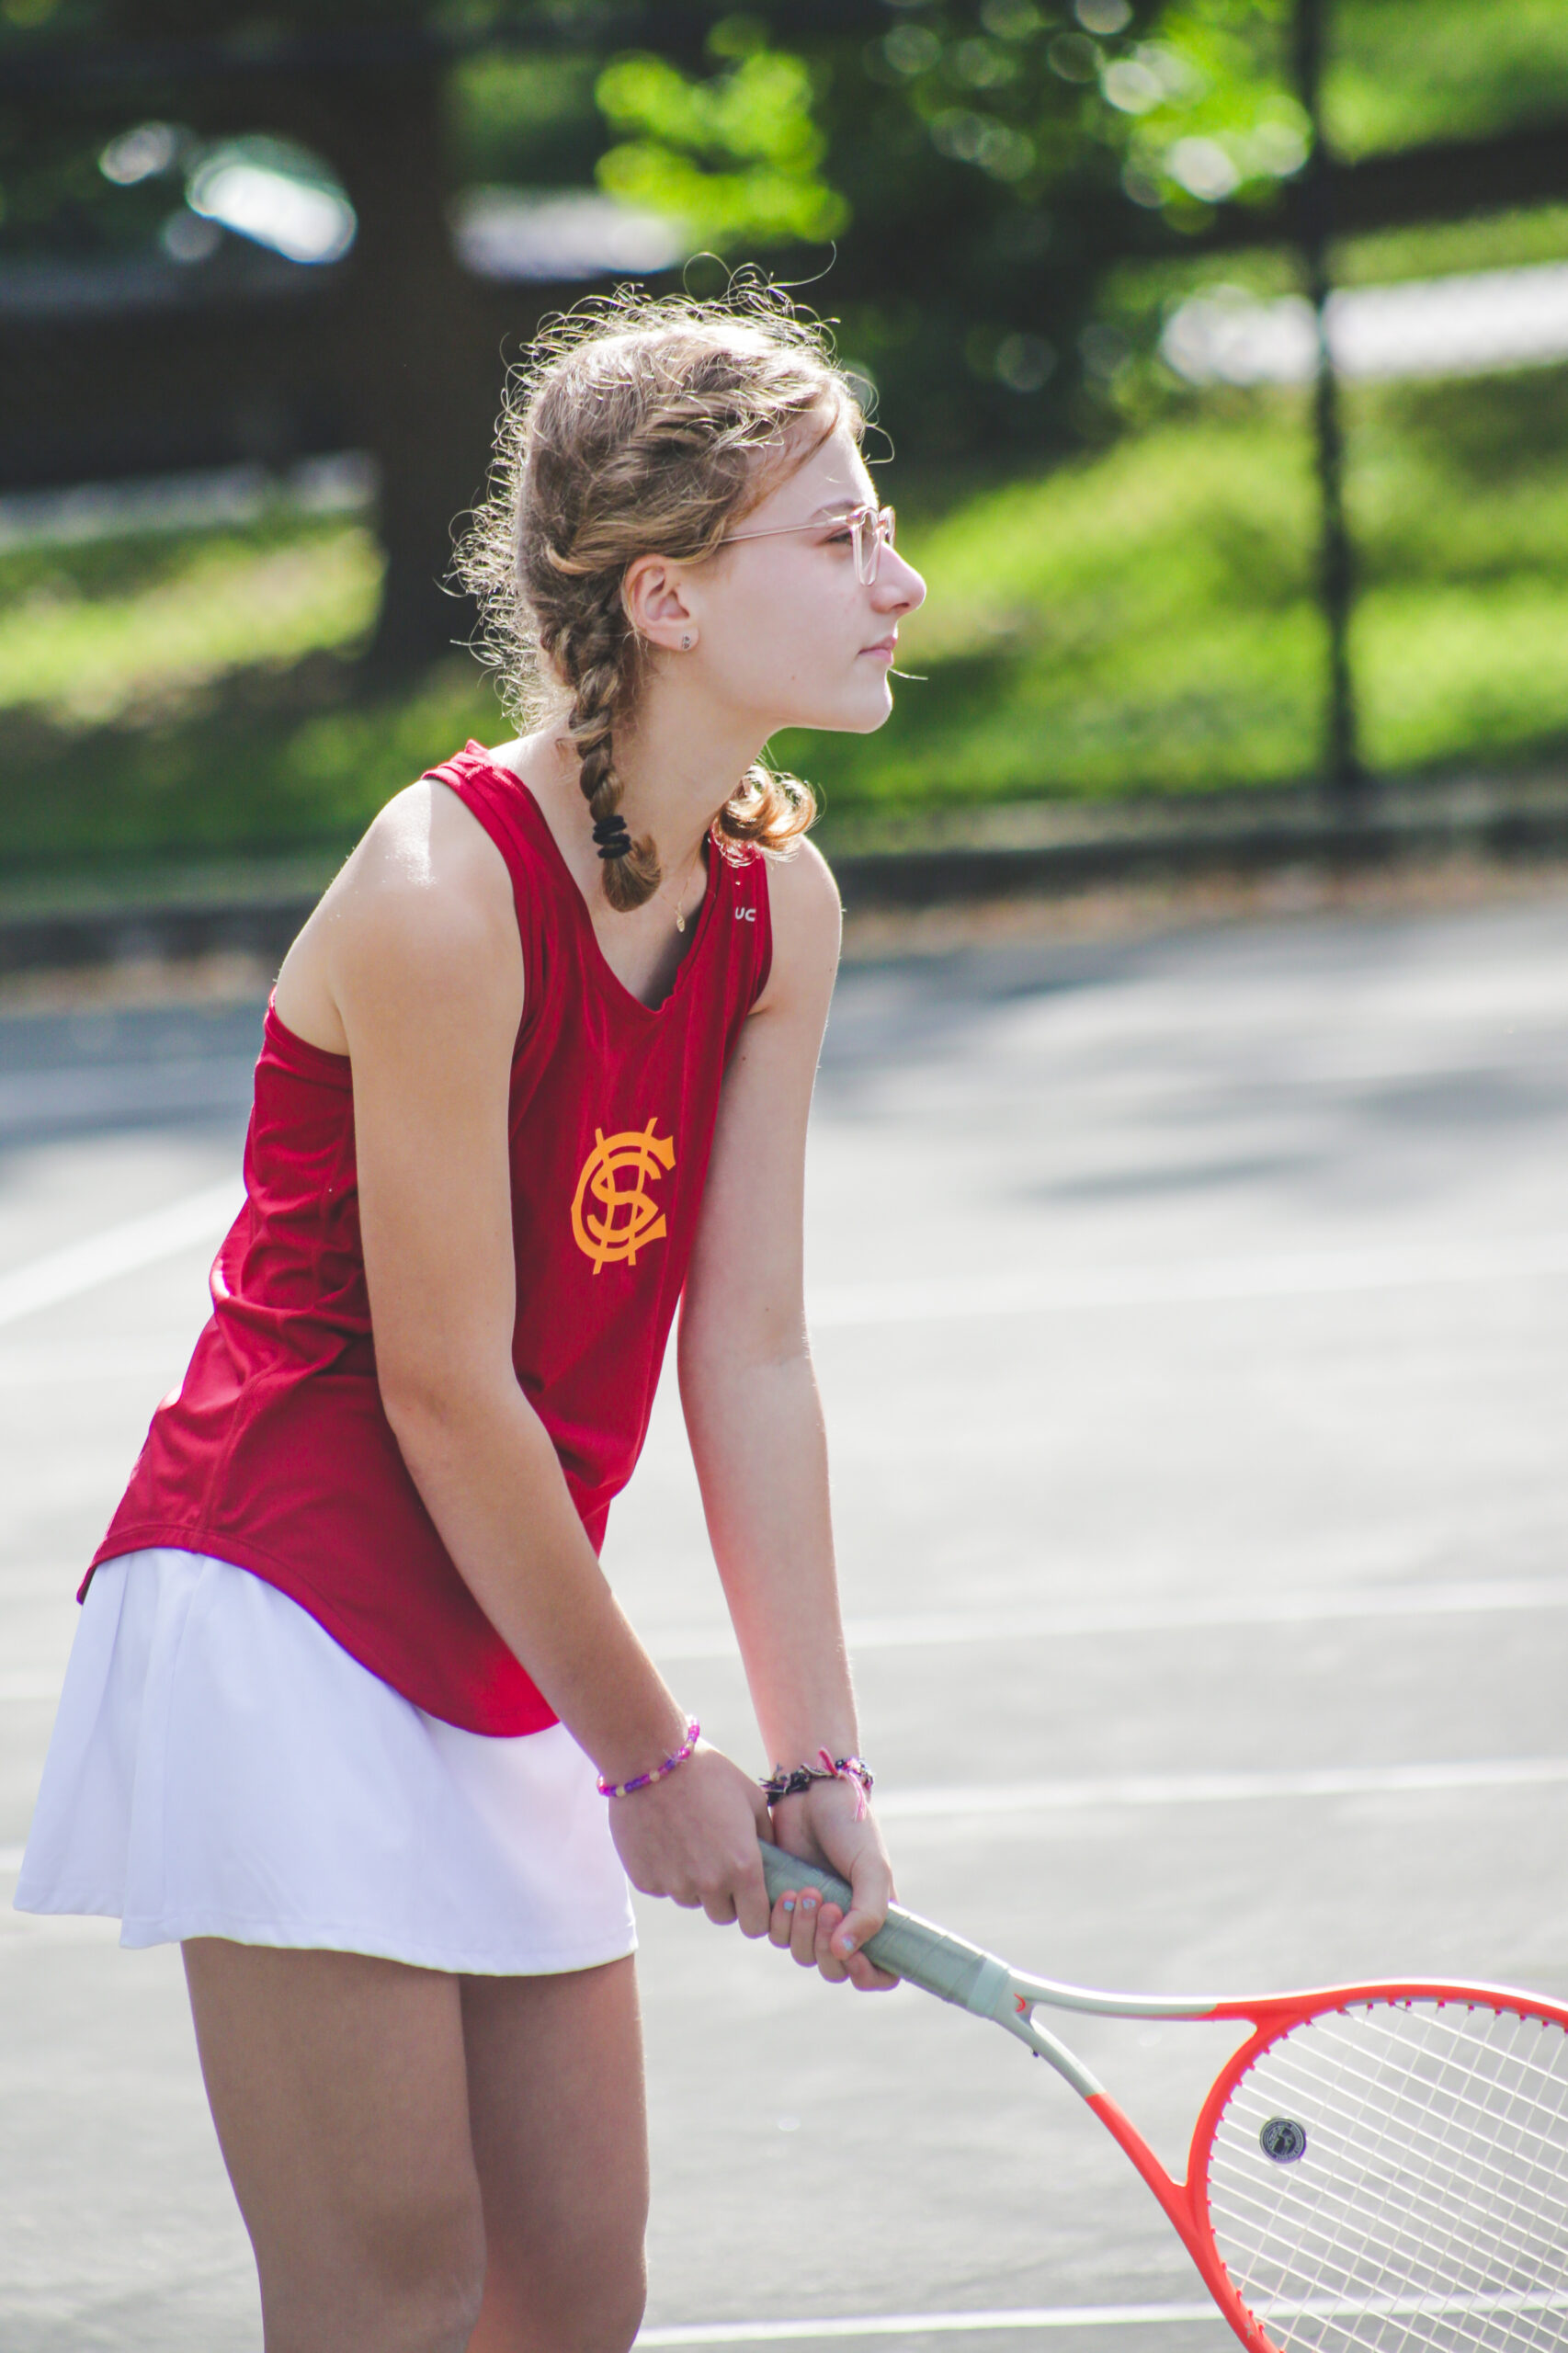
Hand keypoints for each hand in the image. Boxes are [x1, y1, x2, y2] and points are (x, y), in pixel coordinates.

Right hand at [607, 1743, 772, 1935]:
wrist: (651, 1759)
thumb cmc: (709, 1773)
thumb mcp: (751, 1798)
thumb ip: (766, 1837)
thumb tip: (771, 1860)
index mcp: (742, 1868)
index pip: (755, 1922)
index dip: (755, 1911)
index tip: (750, 1895)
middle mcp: (709, 1885)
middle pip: (722, 1914)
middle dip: (724, 1896)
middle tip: (718, 1862)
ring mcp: (674, 1885)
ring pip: (690, 1899)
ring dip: (693, 1882)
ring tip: (689, 1840)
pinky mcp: (645, 1880)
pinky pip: (662, 1886)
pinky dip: (665, 1870)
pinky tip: (665, 1836)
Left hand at [765, 1778, 897, 1992]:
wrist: (811, 1794)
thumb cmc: (850, 1827)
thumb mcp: (872, 1867)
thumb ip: (868, 1913)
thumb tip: (843, 1953)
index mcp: (875, 1918)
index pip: (881, 1973)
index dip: (868, 1976)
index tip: (852, 1956)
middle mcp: (845, 1924)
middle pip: (835, 1969)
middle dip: (826, 1946)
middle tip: (826, 1905)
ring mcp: (813, 1916)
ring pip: (804, 1955)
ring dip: (803, 1931)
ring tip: (806, 1892)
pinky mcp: (784, 1905)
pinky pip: (777, 1936)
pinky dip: (781, 1922)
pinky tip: (787, 1892)